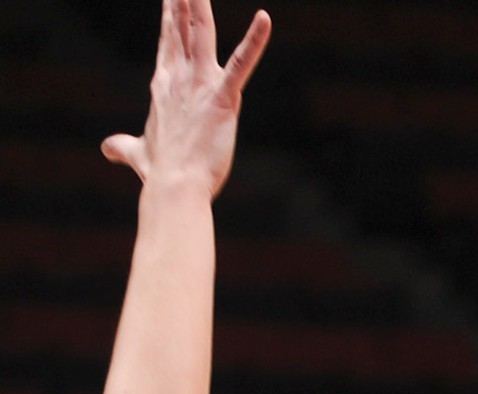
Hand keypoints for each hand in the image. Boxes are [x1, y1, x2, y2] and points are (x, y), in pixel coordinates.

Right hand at [102, 0, 271, 196]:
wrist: (174, 186)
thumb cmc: (161, 173)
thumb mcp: (137, 153)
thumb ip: (124, 146)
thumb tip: (107, 148)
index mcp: (164, 87)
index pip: (167, 44)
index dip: (169, 19)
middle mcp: (178, 78)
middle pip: (180, 29)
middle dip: (182, 2)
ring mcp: (200, 84)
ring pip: (202, 32)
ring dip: (200, 5)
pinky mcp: (223, 97)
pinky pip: (242, 63)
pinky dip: (255, 41)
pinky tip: (265, 19)